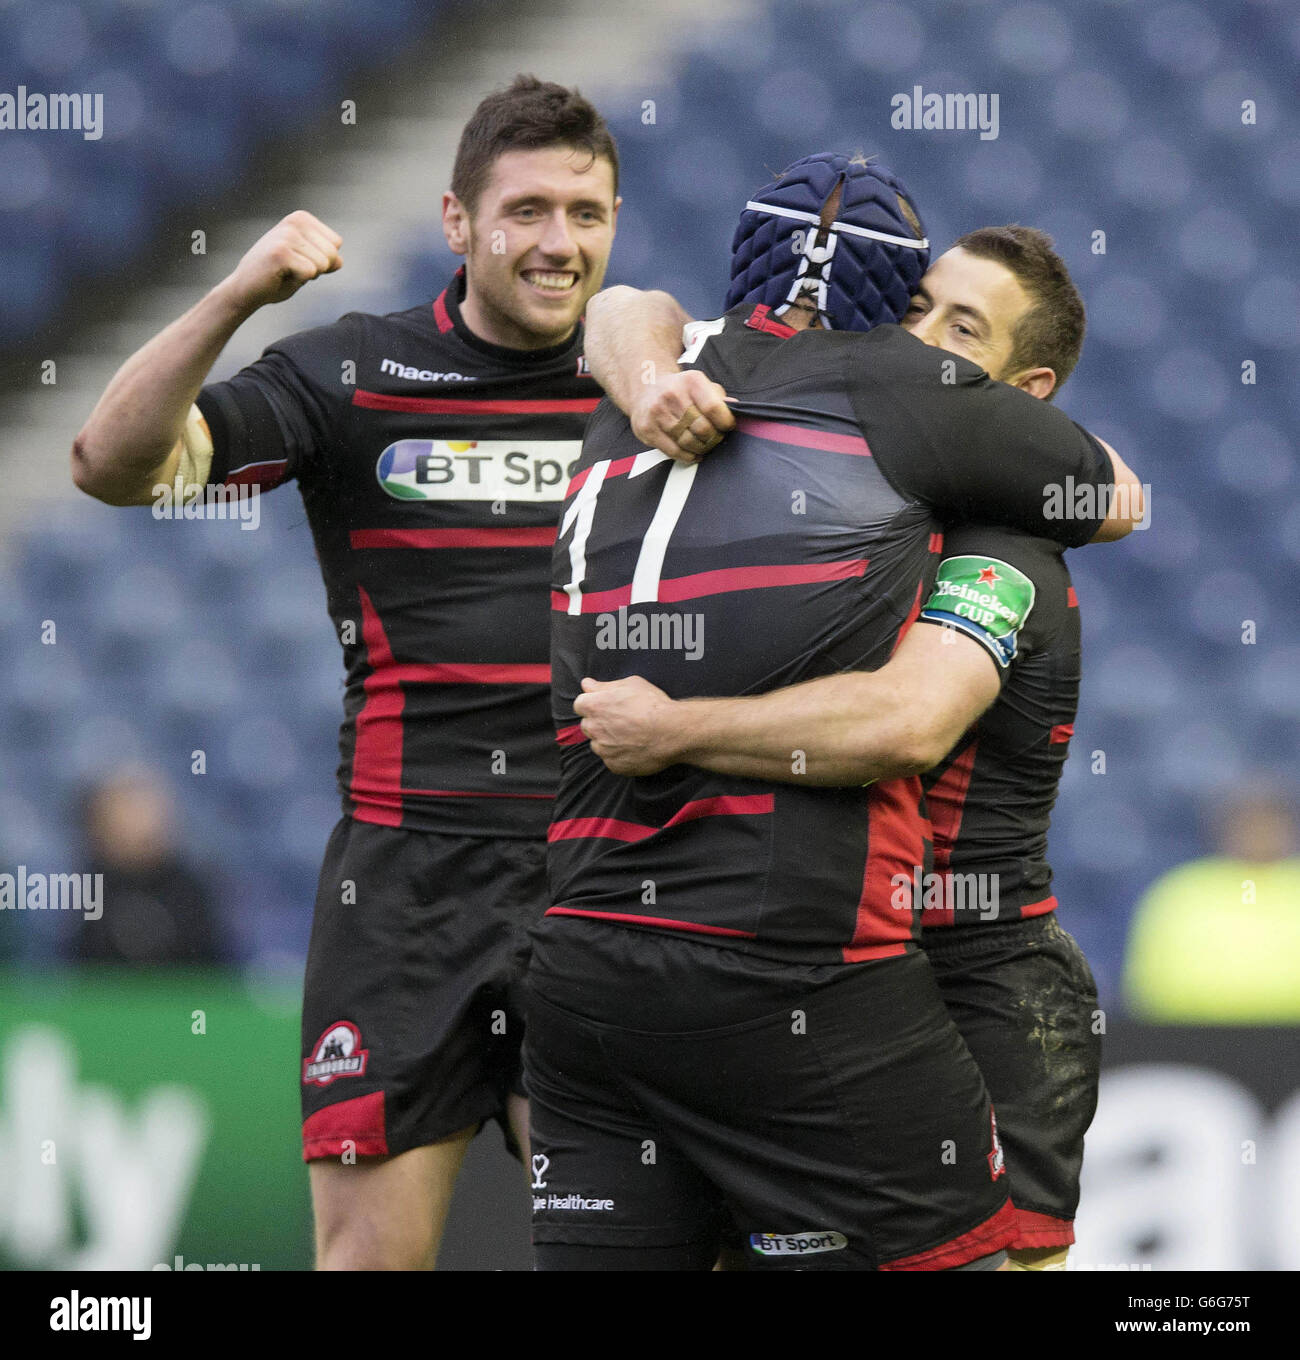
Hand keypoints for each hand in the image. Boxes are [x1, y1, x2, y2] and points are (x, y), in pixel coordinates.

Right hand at [221, 210, 342, 311]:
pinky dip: (298, 281)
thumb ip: (325, 260)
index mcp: (301, 218)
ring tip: (285, 271)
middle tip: (291, 268)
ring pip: (323, 264)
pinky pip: (311, 273)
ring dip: (306, 275)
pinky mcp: (281, 253)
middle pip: (332, 254)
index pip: (336, 243)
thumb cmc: (276, 276)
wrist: (245, 288)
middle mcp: (294, 221)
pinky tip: (279, 276)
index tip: (298, 260)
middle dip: (317, 269)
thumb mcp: (306, 264)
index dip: (322, 260)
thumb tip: (339, 261)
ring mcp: (287, 235)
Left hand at [574, 675, 680, 775]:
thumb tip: (587, 684)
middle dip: (598, 722)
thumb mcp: (630, 684)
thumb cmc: (653, 704)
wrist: (671, 731)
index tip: (605, 705)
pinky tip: (634, 748)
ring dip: (607, 740)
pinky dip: (619, 756)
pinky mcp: (614, 765)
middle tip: (620, 720)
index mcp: (594, 706)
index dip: (593, 703)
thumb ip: (604, 686)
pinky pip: (611, 760)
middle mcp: (594, 729)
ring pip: (598, 744)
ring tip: (629, 735)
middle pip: (588, 725)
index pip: (580, 704)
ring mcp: (603, 750)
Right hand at [629, 370, 733, 464]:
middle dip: (714, 438)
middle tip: (716, 439)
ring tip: (704, 446)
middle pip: (702, 428)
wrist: (646, 387)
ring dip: (701, 448)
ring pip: (688, 442)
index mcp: (691, 381)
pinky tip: (694, 454)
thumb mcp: (700, 385)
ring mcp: (657, 412)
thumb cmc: (681, 390)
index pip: (714, 408)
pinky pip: (674, 451)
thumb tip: (735, 408)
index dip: (725, 422)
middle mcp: (672, 394)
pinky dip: (688, 456)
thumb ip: (718, 397)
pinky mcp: (647, 428)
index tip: (727, 426)